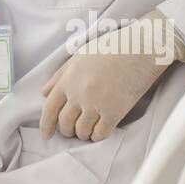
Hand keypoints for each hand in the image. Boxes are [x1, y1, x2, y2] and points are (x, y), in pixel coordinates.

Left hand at [39, 11, 184, 141]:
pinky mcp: (115, 112)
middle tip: (71, 130)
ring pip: (82, 131)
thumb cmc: (110, 48)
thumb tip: (44, 93)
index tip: (46, 135)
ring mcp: (97, 104)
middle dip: (66, 130)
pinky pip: (100, 134)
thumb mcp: (80, 56)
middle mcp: (79, 93)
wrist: (140, 47)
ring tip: (86, 131)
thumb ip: (60, 75)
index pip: (49, 108)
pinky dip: (97, 136)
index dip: (46, 125)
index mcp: (68, 79)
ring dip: (82, 134)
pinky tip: (98, 132)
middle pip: (65, 123)